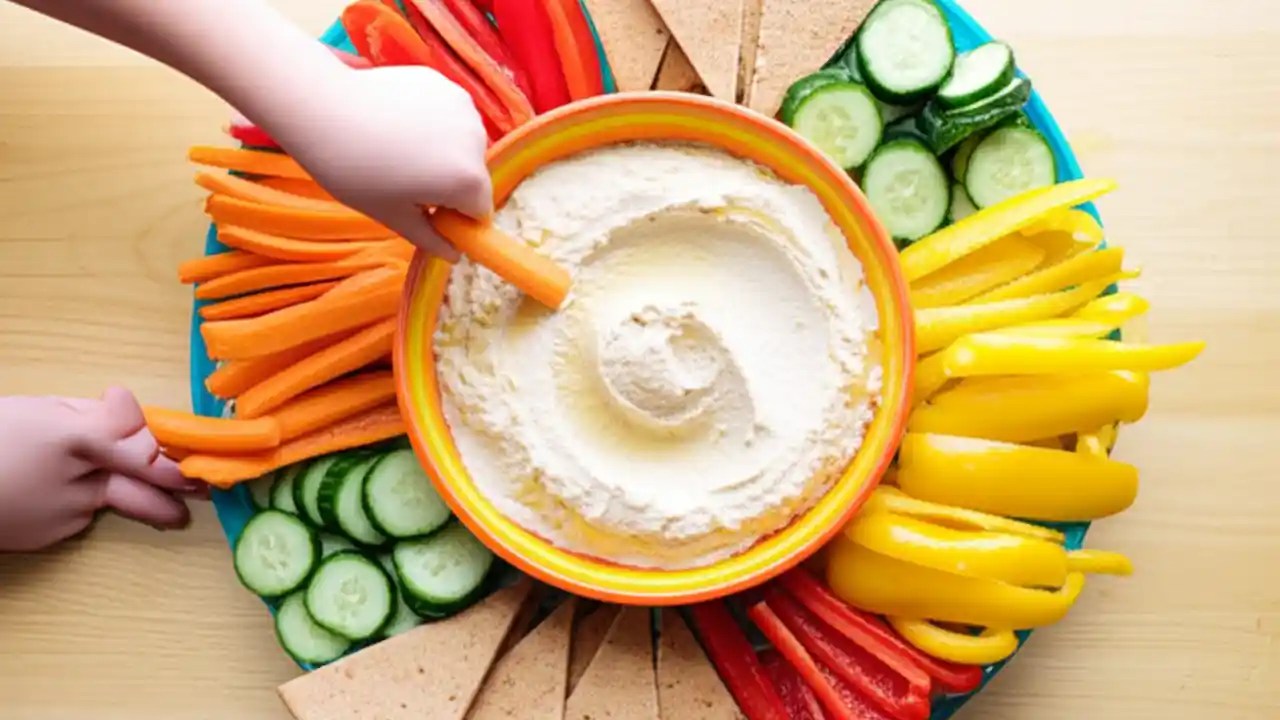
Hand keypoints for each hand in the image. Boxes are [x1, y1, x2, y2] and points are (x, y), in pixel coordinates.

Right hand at [0, 387, 197, 551]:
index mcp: (75, 437)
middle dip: (182, 485)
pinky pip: (83, 515)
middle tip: (211, 488)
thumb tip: (129, 406)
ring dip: (148, 501)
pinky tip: (62, 492)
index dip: (173, 447)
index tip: (197, 448)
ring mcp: (68, 512)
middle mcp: (79, 479)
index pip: (142, 444)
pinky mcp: (53, 535)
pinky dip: (85, 503)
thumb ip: (90, 414)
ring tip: (181, 507)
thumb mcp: (38, 411)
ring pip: (118, 500)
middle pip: (146, 484)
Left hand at [269, 65, 492, 261]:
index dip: (454, 218)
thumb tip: (453, 254)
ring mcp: (462, 106)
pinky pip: (450, 115)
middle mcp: (476, 140)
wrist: (322, 108)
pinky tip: (399, 121)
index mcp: (467, 179)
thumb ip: (430, 238)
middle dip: (450, 183)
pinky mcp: (444, 83)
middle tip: (404, 179)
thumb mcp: (393, 215)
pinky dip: (435, 123)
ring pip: (463, 143)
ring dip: (445, 151)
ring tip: (401, 148)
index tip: (423, 211)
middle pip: (474, 175)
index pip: (479, 211)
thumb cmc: (354, 171)